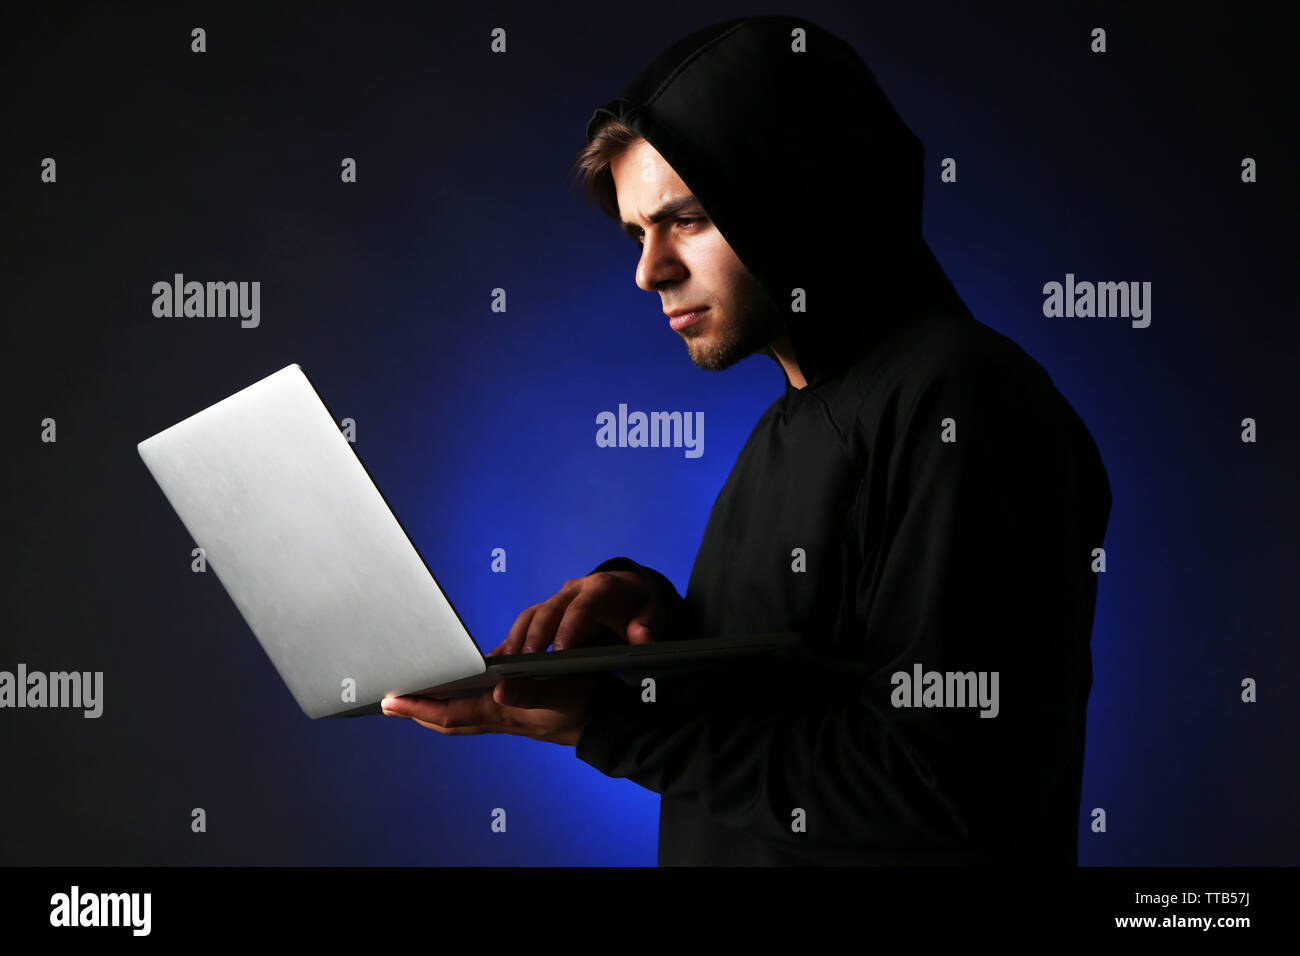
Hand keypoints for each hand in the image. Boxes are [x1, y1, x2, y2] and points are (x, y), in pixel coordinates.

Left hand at [380, 675, 596, 746]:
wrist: (606, 722)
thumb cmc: (584, 702)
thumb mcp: (560, 691)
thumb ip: (530, 692)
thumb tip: (498, 688)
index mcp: (504, 712)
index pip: (450, 714)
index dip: (418, 708)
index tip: (391, 700)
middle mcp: (499, 717)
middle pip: (447, 721)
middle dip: (415, 712)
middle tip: (387, 701)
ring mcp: (505, 717)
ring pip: (458, 719)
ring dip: (432, 710)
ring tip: (410, 699)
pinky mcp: (514, 713)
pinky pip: (473, 712)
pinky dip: (454, 705)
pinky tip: (451, 692)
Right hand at [489, 570, 663, 654]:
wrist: (629, 589)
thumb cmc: (639, 604)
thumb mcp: (652, 613)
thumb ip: (648, 625)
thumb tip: (641, 637)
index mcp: (602, 588)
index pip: (582, 608)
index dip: (569, 628)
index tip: (559, 652)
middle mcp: (576, 589)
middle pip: (550, 609)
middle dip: (536, 635)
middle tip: (525, 662)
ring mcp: (559, 597)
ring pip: (533, 613)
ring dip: (518, 637)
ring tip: (508, 664)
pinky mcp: (549, 606)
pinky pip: (527, 619)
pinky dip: (514, 638)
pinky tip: (502, 658)